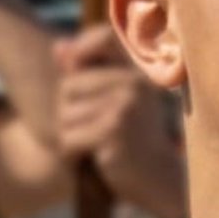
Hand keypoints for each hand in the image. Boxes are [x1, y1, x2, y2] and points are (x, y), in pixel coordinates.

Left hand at [54, 24, 185, 217]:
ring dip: (72, 136)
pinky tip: (94, 158)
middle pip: (69, 86)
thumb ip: (87, 71)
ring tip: (97, 145)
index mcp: (138, 72)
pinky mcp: (112, 132)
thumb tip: (58, 49)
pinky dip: (73, 153)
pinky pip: (69, 139)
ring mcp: (124, 107)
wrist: (160, 180)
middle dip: (70, 112)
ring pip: (65, 115)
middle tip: (95, 130)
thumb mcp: (116, 100)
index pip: (104, 37)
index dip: (81, 50)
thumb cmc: (135, 139)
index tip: (76, 71)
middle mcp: (134, 84)